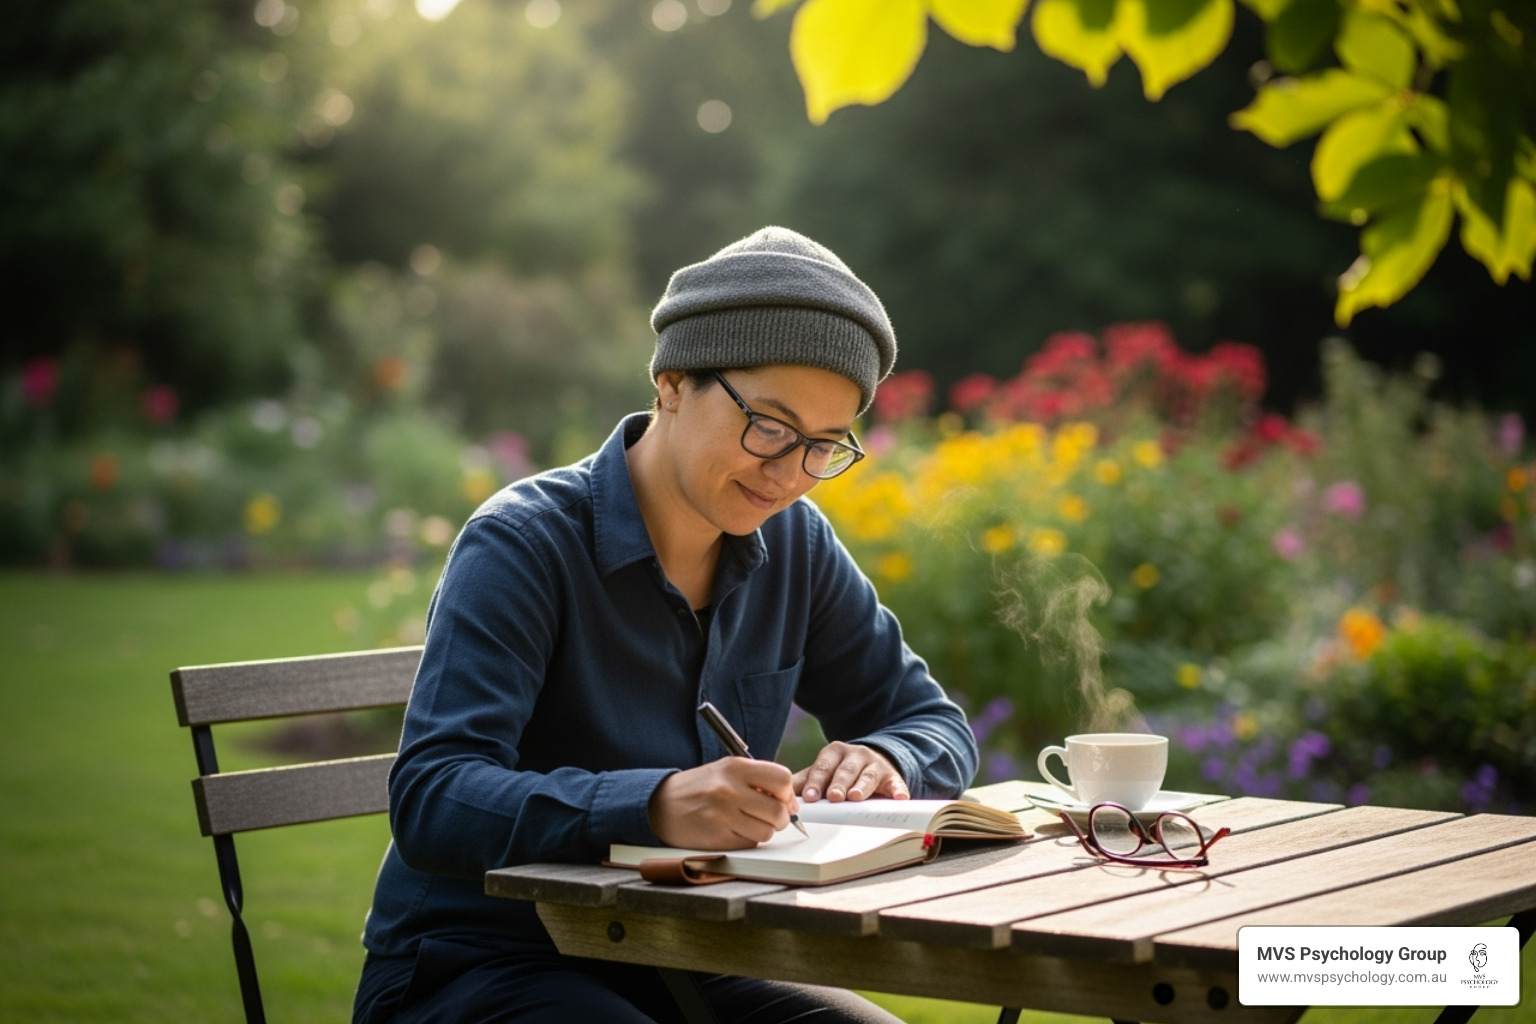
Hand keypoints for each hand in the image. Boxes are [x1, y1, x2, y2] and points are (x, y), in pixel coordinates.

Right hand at [647, 757, 794, 849]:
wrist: (661, 805)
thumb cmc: (700, 787)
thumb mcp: (726, 771)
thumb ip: (758, 780)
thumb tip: (790, 802)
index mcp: (736, 767)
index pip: (782, 779)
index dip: (787, 794)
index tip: (783, 800)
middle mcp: (730, 789)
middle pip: (778, 811)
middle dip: (780, 818)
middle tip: (770, 817)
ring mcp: (723, 814)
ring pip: (766, 832)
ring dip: (763, 832)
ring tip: (749, 823)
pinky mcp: (717, 837)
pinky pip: (749, 844)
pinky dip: (747, 841)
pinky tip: (734, 831)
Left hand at [793, 741, 908, 802]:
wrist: (872, 761)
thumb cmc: (841, 771)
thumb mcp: (823, 771)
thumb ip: (805, 781)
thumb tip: (781, 795)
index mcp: (833, 752)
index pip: (822, 767)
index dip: (816, 782)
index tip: (810, 797)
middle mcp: (854, 755)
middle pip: (845, 770)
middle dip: (838, 784)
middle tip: (834, 796)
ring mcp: (874, 764)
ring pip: (867, 775)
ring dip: (861, 786)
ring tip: (855, 797)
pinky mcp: (892, 775)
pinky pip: (895, 782)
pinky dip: (897, 789)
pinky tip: (899, 797)